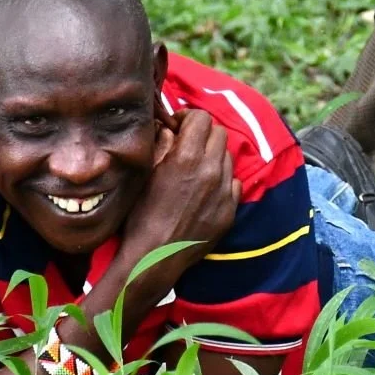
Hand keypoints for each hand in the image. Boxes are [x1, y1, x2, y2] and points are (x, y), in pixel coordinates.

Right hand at [121, 109, 241, 260]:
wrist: (154, 257)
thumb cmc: (141, 215)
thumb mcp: (144, 173)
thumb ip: (161, 143)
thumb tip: (171, 128)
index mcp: (187, 157)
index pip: (201, 117)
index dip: (188, 118)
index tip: (178, 127)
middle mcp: (211, 170)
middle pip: (219, 133)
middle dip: (202, 134)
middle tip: (187, 145)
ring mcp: (224, 191)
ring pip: (227, 157)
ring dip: (213, 156)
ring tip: (195, 169)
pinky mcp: (230, 210)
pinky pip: (233, 182)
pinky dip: (222, 180)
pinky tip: (205, 190)